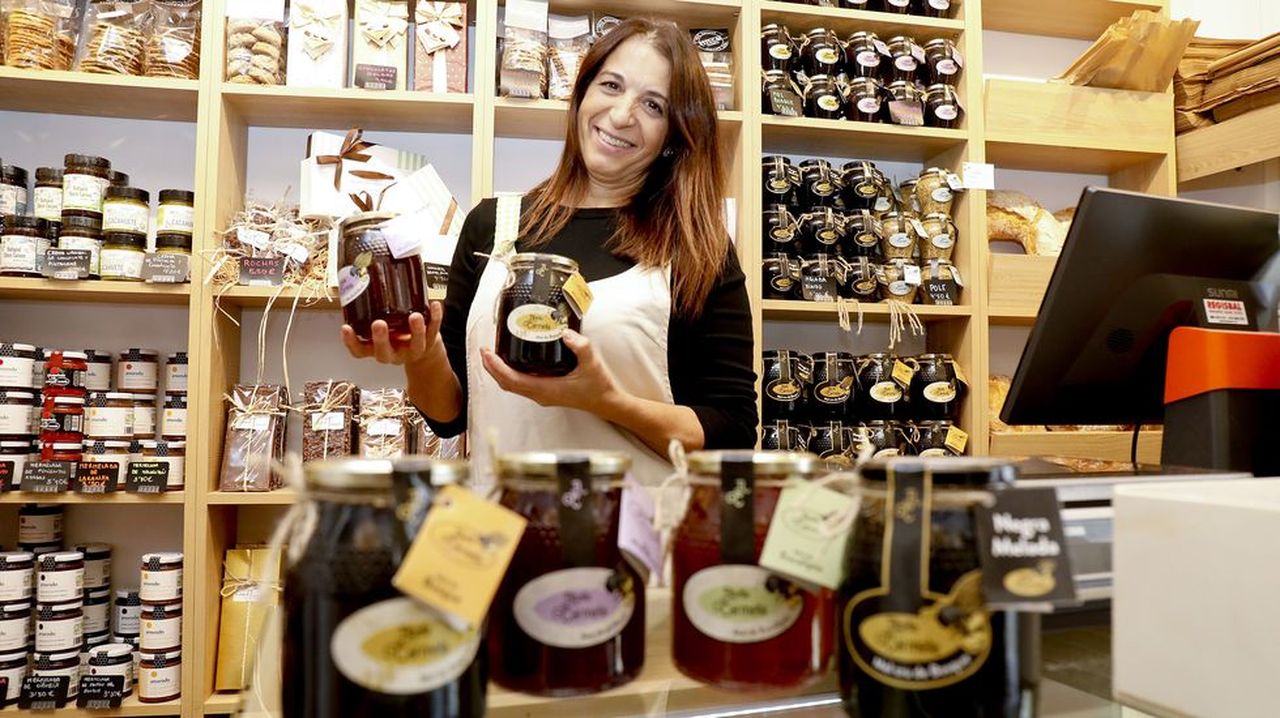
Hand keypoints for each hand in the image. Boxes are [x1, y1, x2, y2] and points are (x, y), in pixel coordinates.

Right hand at [341, 302, 442, 365]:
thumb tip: (361, 272)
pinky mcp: (429, 341)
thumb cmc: (396, 333)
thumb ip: (371, 307)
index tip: (346, 328)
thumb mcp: (381, 325)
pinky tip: (435, 305)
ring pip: (415, 344)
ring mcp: (412, 349)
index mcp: (376, 349)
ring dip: (415, 330)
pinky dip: (435, 318)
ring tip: (415, 316)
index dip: (351, 342)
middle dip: (380, 339)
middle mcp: (393, 353)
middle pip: (384, 352)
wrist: (422, 350)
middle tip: (378, 324)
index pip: (359, 350)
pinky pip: (433, 330)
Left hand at [481, 329, 620, 413]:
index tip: (487, 353)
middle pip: (506, 383)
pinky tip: (512, 360)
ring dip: (500, 371)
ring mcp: (542, 395)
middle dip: (492, 368)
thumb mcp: (592, 362)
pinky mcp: (545, 393)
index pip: (512, 380)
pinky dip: (510, 373)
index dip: (496, 367)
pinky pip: (521, 384)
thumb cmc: (598, 385)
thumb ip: (580, 346)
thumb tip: (564, 333)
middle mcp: (540, 395)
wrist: (606, 402)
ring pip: (512, 385)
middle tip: (485, 349)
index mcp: (546, 390)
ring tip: (493, 353)